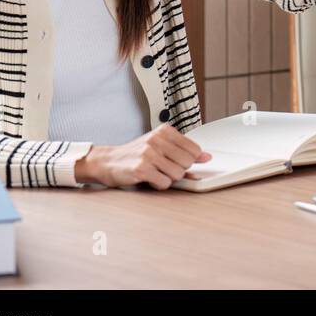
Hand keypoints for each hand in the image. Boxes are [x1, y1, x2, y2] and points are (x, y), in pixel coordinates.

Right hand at [74, 124, 210, 189]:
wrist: (108, 161)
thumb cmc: (136, 153)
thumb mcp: (161, 145)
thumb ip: (184, 149)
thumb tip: (207, 157)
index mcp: (164, 131)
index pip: (194, 149)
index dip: (189, 160)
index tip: (178, 161)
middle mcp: (157, 140)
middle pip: (188, 163)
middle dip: (179, 169)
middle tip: (164, 167)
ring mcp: (148, 154)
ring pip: (178, 174)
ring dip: (169, 178)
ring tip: (156, 172)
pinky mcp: (141, 169)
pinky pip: (165, 183)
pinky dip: (160, 185)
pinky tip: (150, 178)